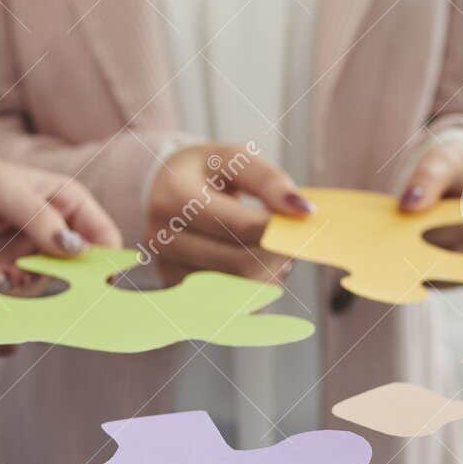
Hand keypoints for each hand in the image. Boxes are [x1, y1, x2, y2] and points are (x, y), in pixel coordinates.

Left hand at [0, 144, 121, 289]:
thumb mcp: (3, 188)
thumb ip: (40, 218)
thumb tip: (76, 248)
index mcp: (64, 204)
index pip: (102, 237)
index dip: (105, 261)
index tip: (98, 282)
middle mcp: (49, 235)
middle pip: (76, 273)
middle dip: (59, 282)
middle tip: (31, 279)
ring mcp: (22, 259)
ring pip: (40, 291)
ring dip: (21, 290)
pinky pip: (10, 302)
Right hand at [145, 143, 305, 285]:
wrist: (159, 191)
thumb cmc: (204, 173)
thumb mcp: (232, 159)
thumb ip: (268, 180)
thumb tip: (303, 211)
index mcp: (173, 197)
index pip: (241, 226)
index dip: (279, 229)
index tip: (300, 223)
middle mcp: (163, 238)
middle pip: (242, 265)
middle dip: (278, 256)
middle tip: (293, 241)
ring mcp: (167, 269)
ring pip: (239, 291)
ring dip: (270, 274)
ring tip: (274, 251)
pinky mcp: (177, 291)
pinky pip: (230, 303)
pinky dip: (255, 288)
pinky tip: (257, 266)